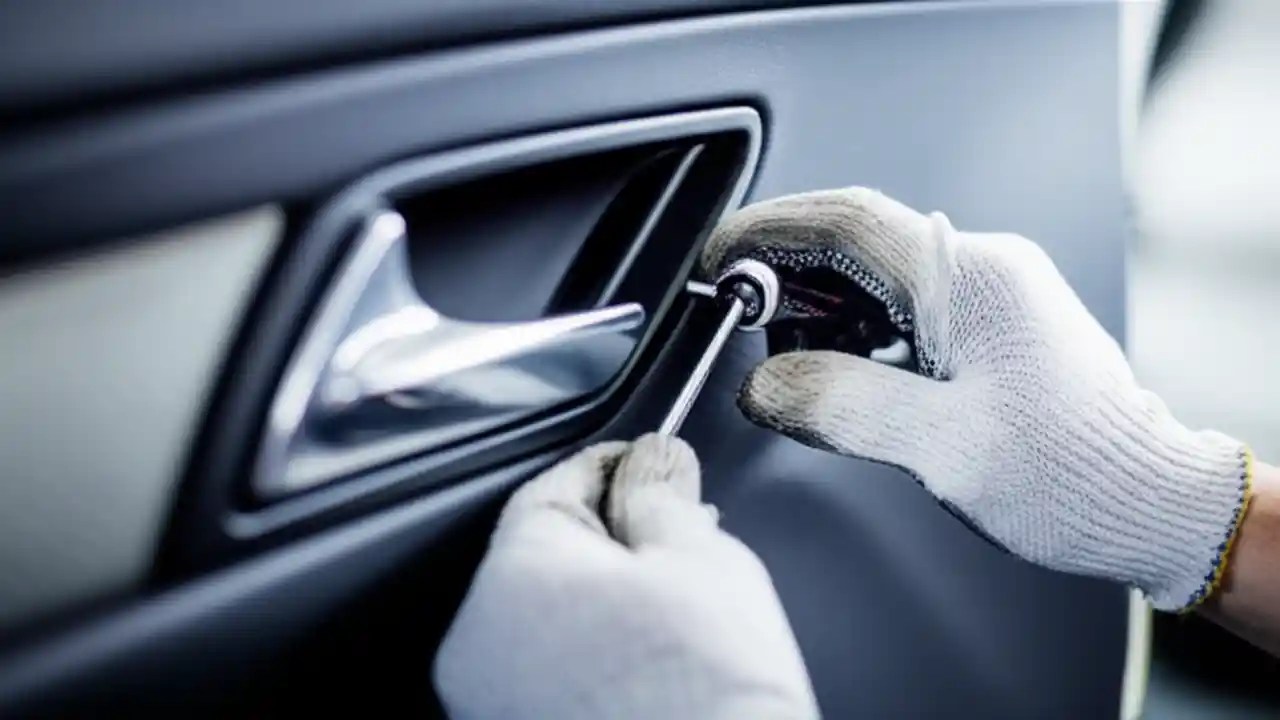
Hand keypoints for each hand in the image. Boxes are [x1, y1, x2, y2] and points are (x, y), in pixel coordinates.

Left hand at [433, 434, 818, 719]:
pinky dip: (593, 655)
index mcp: (514, 577)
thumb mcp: (703, 563)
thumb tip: (651, 463)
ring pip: (548, 616)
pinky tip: (651, 661)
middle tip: (681, 539)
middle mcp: (479, 643)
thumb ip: (663, 497)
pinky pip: (550, 671)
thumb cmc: (711, 698)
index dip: (613, 466)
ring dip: (603, 600)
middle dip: (613, 539)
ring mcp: (490, 701)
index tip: (650, 464)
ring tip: (674, 610)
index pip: (553, 487)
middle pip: (546, 554)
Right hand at [703, 187, 1251, 611]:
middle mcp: (980, 267)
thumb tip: (764, 384)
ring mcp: (985, 291)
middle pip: (852, 242)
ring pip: (869, 274)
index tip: (715, 262)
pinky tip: (844, 374)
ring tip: (802, 372)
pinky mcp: (984, 322)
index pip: (845, 222)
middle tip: (750, 336)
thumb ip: (842, 405)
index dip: (766, 234)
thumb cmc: (1068, 476)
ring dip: (818, 311)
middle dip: (787, 279)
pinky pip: (896, 305)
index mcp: (971, 278)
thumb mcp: (943, 449)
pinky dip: (852, 332)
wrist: (1144, 500)